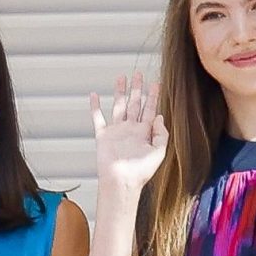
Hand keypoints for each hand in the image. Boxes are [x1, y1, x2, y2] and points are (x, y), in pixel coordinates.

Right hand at [89, 70, 167, 198]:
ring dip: (120, 92)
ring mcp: (116, 131)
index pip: (150, 109)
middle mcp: (131, 129)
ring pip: (118, 106)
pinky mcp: (103, 135)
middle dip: (137, 88)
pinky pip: (98, 118)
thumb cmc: (140, 172)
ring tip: (121, 78)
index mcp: (144, 133)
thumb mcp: (159, 152)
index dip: (153, 96)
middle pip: (135, 103)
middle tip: (139, 74)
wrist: (122, 181)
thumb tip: (158, 116)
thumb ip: (161, 133)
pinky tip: (94, 96)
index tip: (156, 83)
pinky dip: (95, 107)